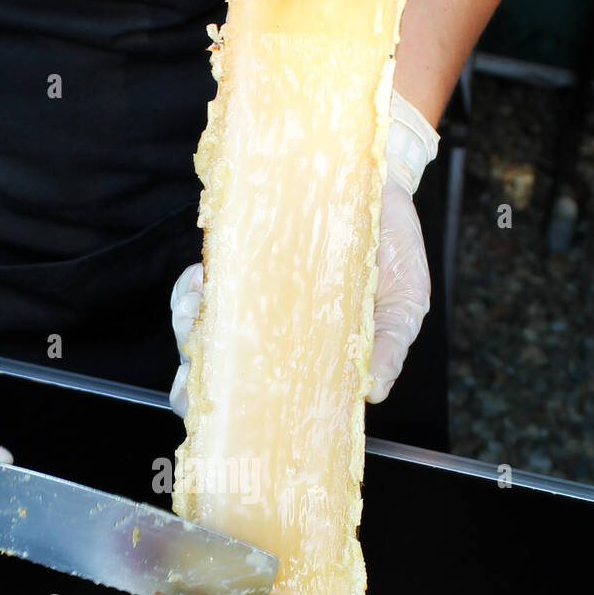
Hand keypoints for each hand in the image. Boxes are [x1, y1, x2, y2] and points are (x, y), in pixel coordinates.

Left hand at [168, 92, 438, 414]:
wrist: (375, 174)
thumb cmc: (392, 249)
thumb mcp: (405, 302)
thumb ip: (390, 347)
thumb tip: (373, 391)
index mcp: (304, 354)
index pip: (262, 396)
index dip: (237, 413)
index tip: (222, 420)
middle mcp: (267, 331)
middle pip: (215, 372)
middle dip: (192, 383)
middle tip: (194, 377)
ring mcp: (245, 296)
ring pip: (195, 330)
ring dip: (188, 329)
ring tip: (203, 315)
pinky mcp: (230, 257)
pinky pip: (194, 287)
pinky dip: (191, 291)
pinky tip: (203, 283)